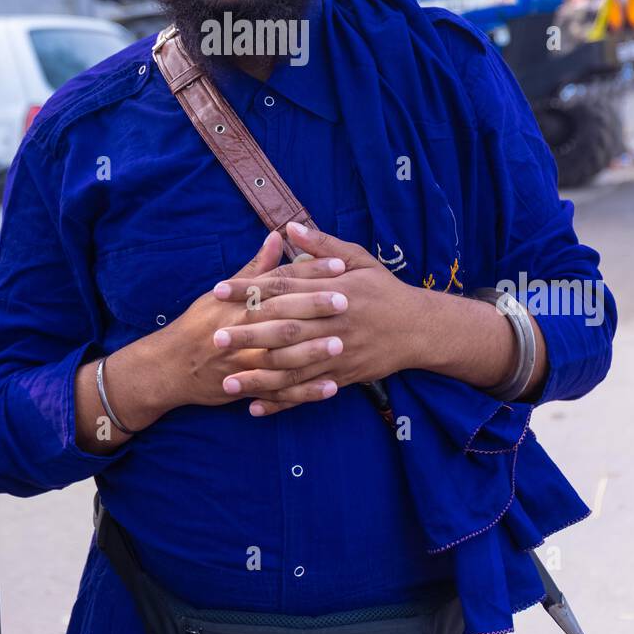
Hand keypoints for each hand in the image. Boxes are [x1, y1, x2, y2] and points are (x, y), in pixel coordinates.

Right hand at [140, 230, 352, 417]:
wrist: (171, 367)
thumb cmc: (200, 323)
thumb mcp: (223, 292)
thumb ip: (256, 267)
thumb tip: (279, 235)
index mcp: (239, 303)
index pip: (279, 282)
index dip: (309, 273)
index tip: (338, 265)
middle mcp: (242, 330)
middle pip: (282, 316)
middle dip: (314, 309)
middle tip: (346, 301)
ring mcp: (245, 361)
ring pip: (282, 356)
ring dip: (313, 351)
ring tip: (341, 344)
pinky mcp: (248, 386)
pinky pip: (280, 391)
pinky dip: (305, 392)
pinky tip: (331, 387)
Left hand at [212, 221, 429, 415]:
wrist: (419, 329)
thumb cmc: (384, 289)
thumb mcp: (358, 258)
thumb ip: (322, 244)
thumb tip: (289, 226)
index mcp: (332, 290)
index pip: (283, 288)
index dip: (249, 289)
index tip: (219, 290)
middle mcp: (332, 323)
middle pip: (283, 329)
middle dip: (247, 335)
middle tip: (215, 338)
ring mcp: (337, 353)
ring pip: (292, 367)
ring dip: (258, 377)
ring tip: (226, 381)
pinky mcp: (341, 377)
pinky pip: (307, 392)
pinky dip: (281, 401)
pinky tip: (255, 408)